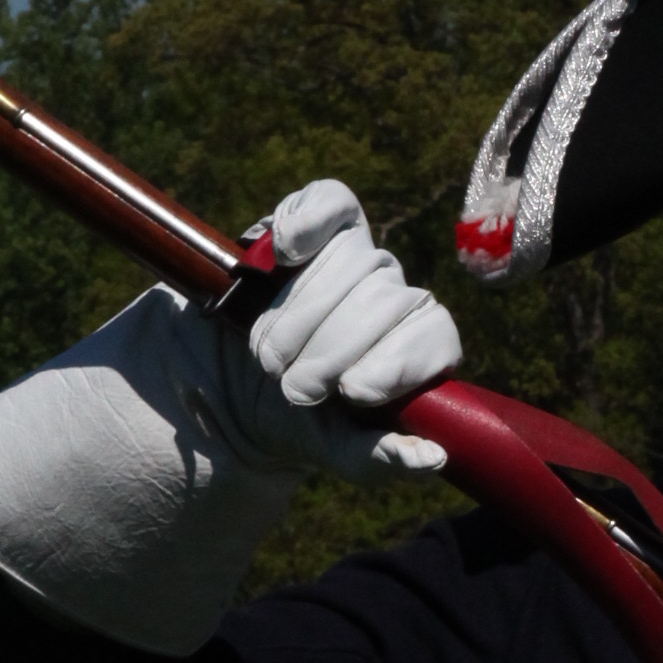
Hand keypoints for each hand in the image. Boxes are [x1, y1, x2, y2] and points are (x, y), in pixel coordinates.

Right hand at [223, 183, 462, 479]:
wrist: (229, 385)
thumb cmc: (298, 421)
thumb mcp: (334, 451)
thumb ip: (379, 460)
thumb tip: (432, 457)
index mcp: (416, 344)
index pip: (433, 332)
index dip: (396, 363)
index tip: (352, 394)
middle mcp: (393, 294)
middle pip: (383, 299)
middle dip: (331, 353)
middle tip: (295, 389)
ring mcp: (356, 255)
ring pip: (349, 263)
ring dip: (299, 316)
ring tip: (270, 355)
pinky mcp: (316, 225)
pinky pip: (331, 203)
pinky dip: (306, 221)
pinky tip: (284, 252)